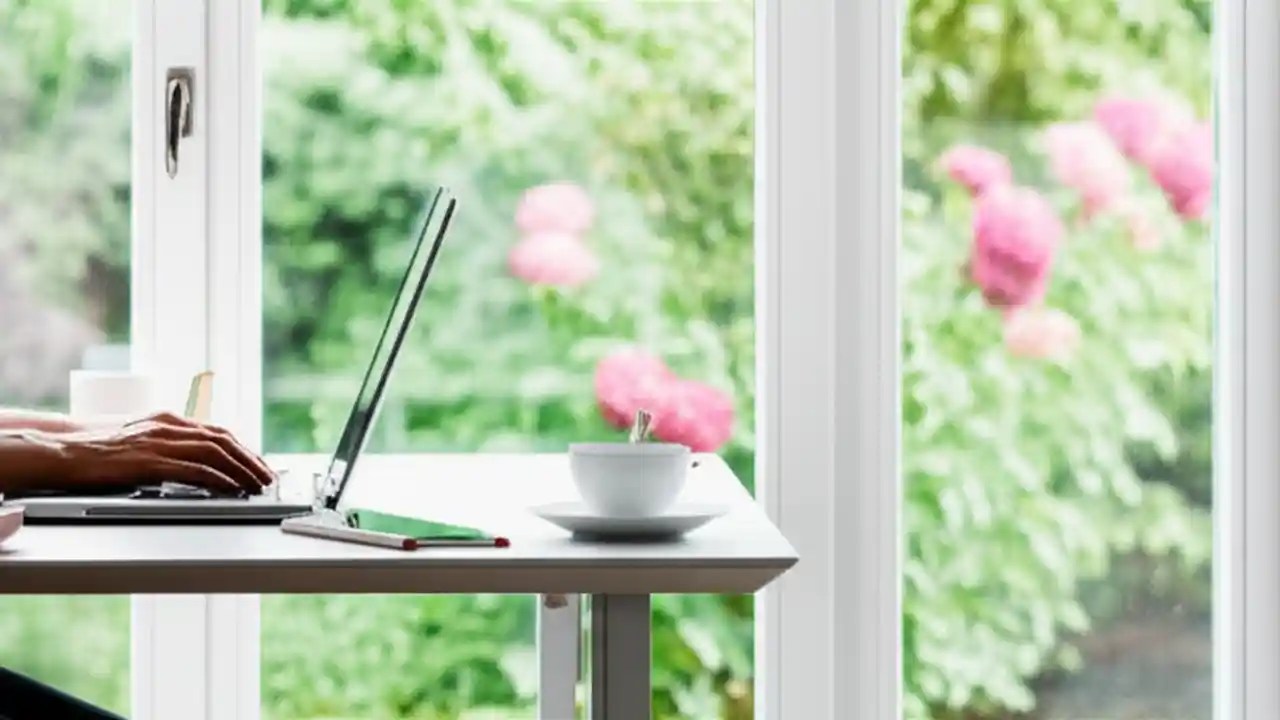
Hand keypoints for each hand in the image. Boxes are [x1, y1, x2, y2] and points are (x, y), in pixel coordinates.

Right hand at [60, 412, 273, 494]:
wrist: (63, 452)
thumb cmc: (98, 451)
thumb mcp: (140, 442)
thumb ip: (166, 446)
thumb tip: (194, 463)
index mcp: (168, 419)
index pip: (217, 432)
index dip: (242, 449)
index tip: (258, 464)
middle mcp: (168, 426)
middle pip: (223, 439)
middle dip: (250, 459)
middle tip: (267, 477)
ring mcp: (159, 442)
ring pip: (214, 452)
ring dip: (241, 470)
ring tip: (257, 485)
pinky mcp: (149, 461)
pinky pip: (194, 469)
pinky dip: (218, 478)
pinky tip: (232, 488)